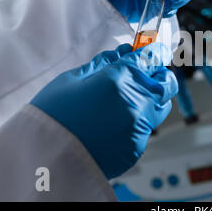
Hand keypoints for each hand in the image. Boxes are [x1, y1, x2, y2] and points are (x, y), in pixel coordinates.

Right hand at [30, 43, 177, 179]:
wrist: (43, 159)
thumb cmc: (52, 116)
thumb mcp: (73, 79)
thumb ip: (103, 64)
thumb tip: (122, 52)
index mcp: (121, 78)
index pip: (152, 57)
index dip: (154, 52)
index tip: (153, 51)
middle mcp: (138, 101)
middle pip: (167, 82)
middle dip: (158, 76)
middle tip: (142, 77)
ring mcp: (140, 127)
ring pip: (161, 106)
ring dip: (150, 99)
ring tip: (125, 102)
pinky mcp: (137, 148)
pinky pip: (145, 129)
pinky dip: (136, 123)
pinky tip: (112, 126)